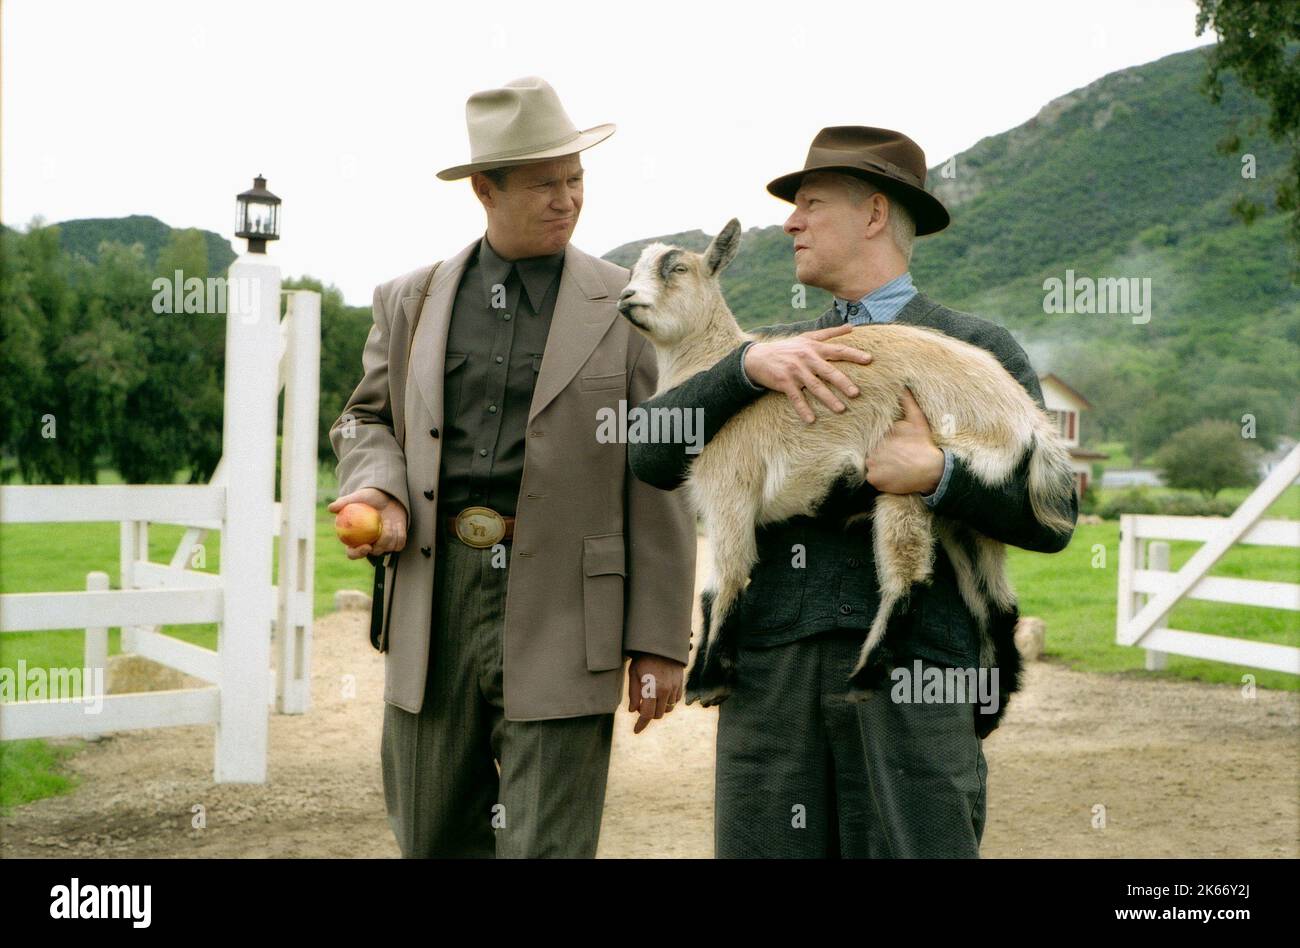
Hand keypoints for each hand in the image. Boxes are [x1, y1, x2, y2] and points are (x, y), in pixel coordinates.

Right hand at [327, 487, 408, 559]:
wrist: (387, 496)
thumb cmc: (369, 497)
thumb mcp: (357, 497)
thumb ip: (343, 502)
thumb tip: (330, 508)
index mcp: (355, 539)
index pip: (353, 553)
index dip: (358, 554)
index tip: (366, 546)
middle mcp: (370, 544)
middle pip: (374, 554)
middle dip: (380, 544)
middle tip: (381, 532)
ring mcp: (384, 544)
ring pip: (388, 549)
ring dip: (390, 535)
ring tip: (388, 521)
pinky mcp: (396, 541)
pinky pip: (399, 544)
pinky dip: (399, 534)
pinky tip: (397, 523)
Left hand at [626, 652, 684, 733]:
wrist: (662, 644)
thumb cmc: (643, 658)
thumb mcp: (633, 674)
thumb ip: (634, 695)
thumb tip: (633, 711)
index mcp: (652, 689)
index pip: (647, 715)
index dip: (641, 725)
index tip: (636, 731)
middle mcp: (666, 691)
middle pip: (658, 714)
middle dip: (649, 714)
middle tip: (641, 705)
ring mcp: (675, 688)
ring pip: (668, 709)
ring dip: (659, 708)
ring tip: (651, 697)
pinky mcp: (680, 684)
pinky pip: (675, 700)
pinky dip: (667, 701)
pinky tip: (660, 693)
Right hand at [743, 324, 873, 422]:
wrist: (758, 357)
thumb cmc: (787, 348)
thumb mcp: (807, 337)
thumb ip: (829, 333)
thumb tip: (851, 327)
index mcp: (814, 348)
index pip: (838, 350)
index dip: (854, 354)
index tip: (869, 360)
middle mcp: (806, 358)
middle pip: (829, 371)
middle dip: (843, 382)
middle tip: (856, 393)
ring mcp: (795, 371)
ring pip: (815, 386)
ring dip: (828, 399)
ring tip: (840, 409)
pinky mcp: (784, 382)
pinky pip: (796, 398)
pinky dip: (803, 409)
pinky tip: (811, 420)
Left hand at [865, 388, 944, 494]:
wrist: (932, 469)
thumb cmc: (924, 444)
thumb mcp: (917, 420)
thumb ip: (907, 402)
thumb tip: (903, 386)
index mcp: (879, 434)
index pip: (872, 437)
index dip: (881, 442)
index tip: (891, 445)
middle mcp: (871, 449)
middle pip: (871, 451)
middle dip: (879, 453)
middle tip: (894, 456)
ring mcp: (872, 465)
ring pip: (871, 465)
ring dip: (879, 466)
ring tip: (894, 465)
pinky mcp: (875, 480)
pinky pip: (873, 479)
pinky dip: (881, 478)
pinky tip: (893, 474)